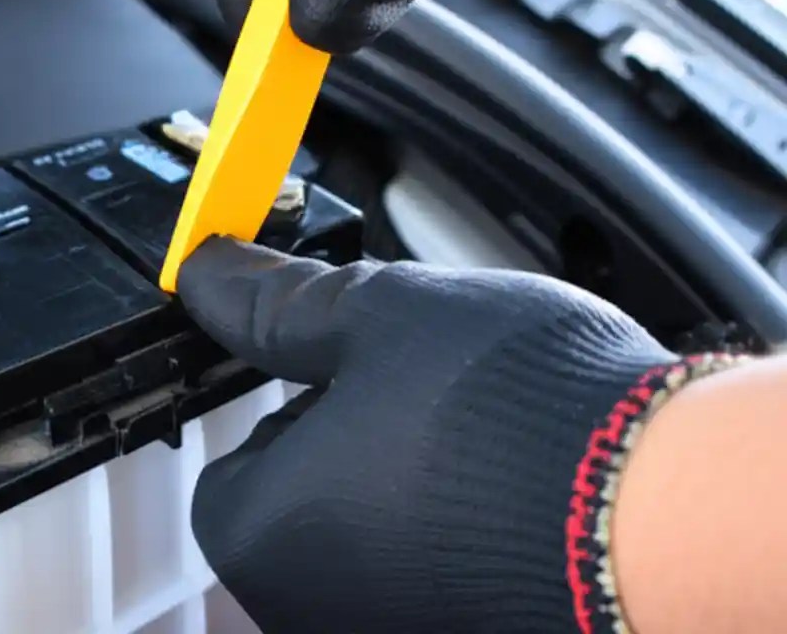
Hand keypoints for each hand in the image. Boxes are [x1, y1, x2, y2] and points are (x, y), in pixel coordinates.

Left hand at [178, 238, 677, 632]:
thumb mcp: (377, 319)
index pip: (232, 463)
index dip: (291, 402)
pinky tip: (509, 486)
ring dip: (410, 478)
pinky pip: (432, 567)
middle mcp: (307, 608)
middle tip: (417, 391)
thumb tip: (215, 276)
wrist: (659, 511)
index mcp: (258, 539)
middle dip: (353, 439)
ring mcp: (388, 628)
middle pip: (306, 505)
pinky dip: (458, 526)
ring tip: (475, 434)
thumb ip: (280, 304)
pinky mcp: (463, 632)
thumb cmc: (513, 423)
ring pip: (375, 534)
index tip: (339, 370)